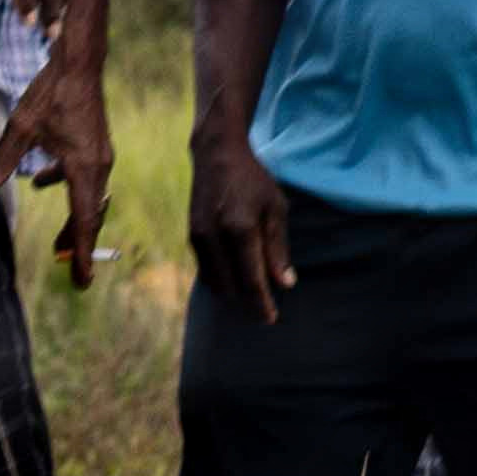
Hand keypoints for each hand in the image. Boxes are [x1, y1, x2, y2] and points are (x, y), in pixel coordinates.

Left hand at [0, 47, 114, 278]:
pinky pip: (84, 179)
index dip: (80, 252)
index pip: (84, 220)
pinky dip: (67, 188)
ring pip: (88, 198)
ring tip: (58, 241)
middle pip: (89, 214)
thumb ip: (3, 159)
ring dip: (73, 218)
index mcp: (83, 168)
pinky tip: (41, 182)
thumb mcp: (21, 127)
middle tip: (65, 268)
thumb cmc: (50, 95)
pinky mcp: (94, 147)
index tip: (82, 280)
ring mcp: (99, 156)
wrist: (78, 66)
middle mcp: (98, 166)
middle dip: (76, 242)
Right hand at [191, 119, 296, 323]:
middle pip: (231, 286)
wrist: (216, 156)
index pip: (251, 278)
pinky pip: (206, 270)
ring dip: (233, 294)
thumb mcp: (276, 209)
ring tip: (252, 300)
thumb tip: (285, 283)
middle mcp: (214, 237)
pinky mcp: (191, 236)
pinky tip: (235, 282)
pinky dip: (221, 281)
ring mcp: (199, 237)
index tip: (271, 319)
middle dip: (248, 303)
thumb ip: (278, 248)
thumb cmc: (254, 180)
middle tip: (265, 313)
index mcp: (240, 229)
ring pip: (215, 281)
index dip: (261, 302)